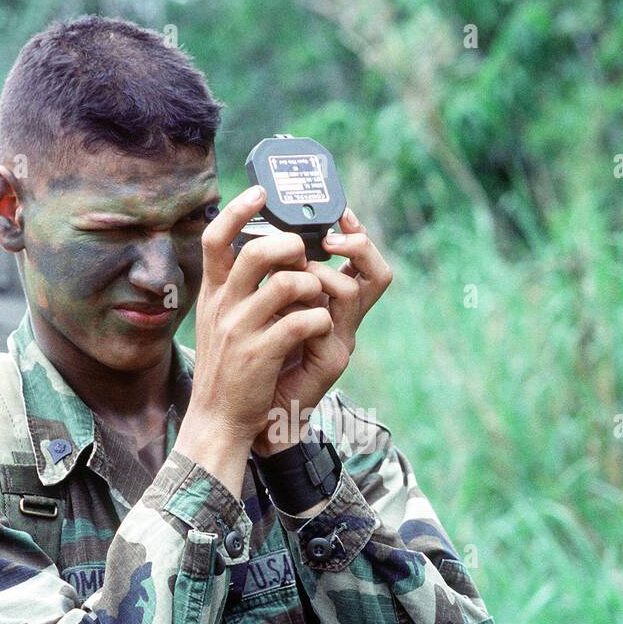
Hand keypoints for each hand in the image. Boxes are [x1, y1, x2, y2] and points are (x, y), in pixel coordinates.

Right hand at [174, 185, 334, 492]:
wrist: (216, 420)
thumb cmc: (228, 372)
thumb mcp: (220, 324)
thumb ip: (236, 292)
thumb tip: (264, 256)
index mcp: (214, 295)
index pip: (216, 239)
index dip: (238, 210)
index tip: (260, 192)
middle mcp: (224, 307)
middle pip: (258, 252)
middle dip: (291, 247)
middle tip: (305, 257)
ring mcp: (242, 330)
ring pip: (286, 283)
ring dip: (311, 286)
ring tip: (314, 300)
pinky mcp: (262, 355)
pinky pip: (303, 321)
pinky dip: (319, 320)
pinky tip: (318, 330)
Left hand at [252, 208, 393, 455]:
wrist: (245, 410)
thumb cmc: (252, 355)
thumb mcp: (263, 304)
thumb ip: (273, 273)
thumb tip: (263, 228)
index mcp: (330, 302)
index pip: (362, 262)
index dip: (358, 234)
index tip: (340, 212)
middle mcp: (343, 320)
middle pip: (377, 274)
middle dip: (356, 247)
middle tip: (327, 239)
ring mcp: (341, 341)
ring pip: (348, 292)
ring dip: (316, 275)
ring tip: (287, 276)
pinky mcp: (330, 362)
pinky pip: (323, 323)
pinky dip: (300, 307)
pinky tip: (277, 309)